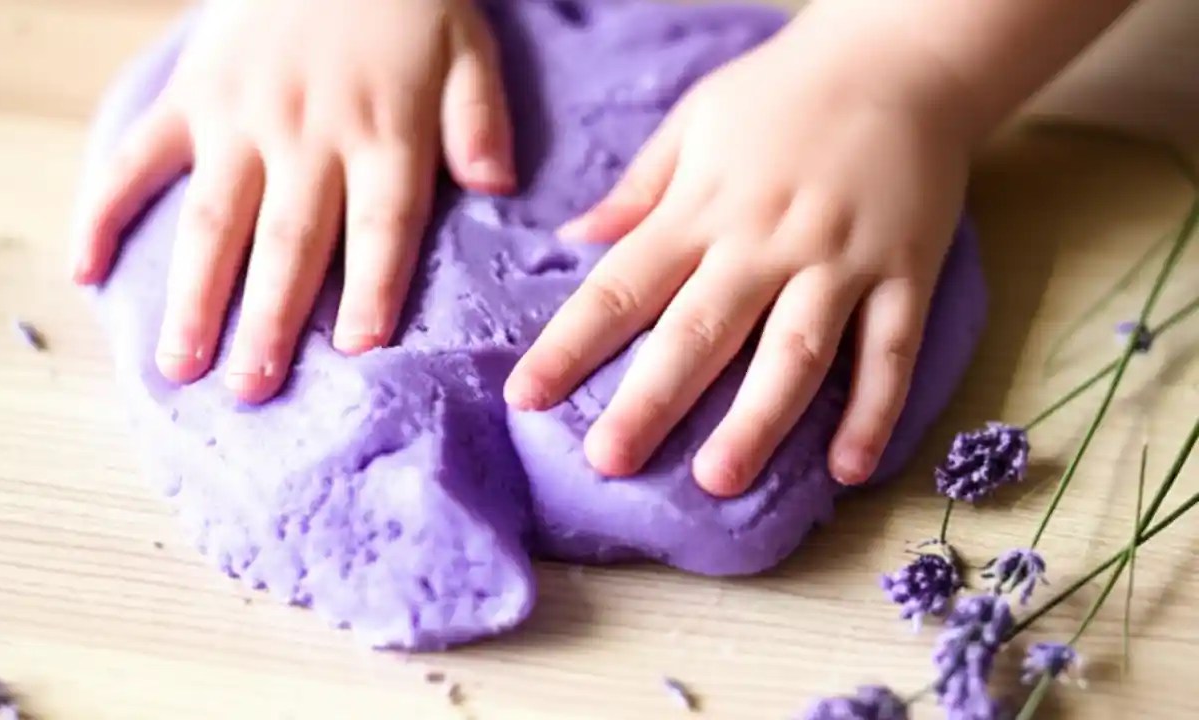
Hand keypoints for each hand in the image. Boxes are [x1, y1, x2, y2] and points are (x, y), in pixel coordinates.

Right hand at [72, 0, 513, 402]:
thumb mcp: (466, 47)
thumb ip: (479, 120)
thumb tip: (495, 187)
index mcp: (383, 130)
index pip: (382, 223)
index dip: (372, 286)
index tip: (358, 350)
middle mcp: (306, 134)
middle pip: (290, 240)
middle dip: (270, 320)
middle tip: (251, 390)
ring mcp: (238, 117)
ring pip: (212, 218)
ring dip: (194, 295)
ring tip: (179, 365)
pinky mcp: (189, 96)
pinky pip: (137, 157)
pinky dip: (104, 210)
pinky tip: (85, 272)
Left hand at [504, 13, 971, 495]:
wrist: (904, 54)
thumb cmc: (787, 90)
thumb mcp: (695, 120)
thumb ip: (639, 189)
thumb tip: (575, 238)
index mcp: (702, 207)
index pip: (621, 287)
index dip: (569, 345)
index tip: (525, 398)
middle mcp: (765, 240)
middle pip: (699, 331)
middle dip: (650, 400)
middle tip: (607, 461)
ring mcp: (840, 259)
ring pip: (794, 351)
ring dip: (758, 421)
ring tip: (718, 482)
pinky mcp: (905, 273)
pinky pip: (891, 350)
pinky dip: (873, 411)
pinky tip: (849, 470)